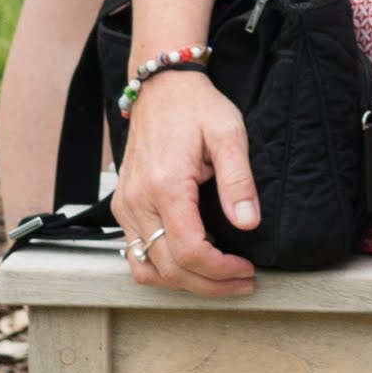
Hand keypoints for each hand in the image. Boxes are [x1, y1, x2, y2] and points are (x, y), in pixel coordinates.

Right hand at [115, 67, 259, 295]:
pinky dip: (161, 268)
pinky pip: (135, 253)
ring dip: (184, 283)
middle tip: (242, 282)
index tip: (247, 270)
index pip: (189, 250)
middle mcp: (138, 201)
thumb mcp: (228, 134)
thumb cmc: (197, 107)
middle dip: (209, 284)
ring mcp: (125, 206)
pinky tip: (191, 261)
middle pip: (169, 268)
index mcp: (166, 186)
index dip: (220, 270)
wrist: (161, 88)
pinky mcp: (122, 206)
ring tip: (219, 278)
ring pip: (148, 268)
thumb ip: (239, 180)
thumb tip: (249, 223)